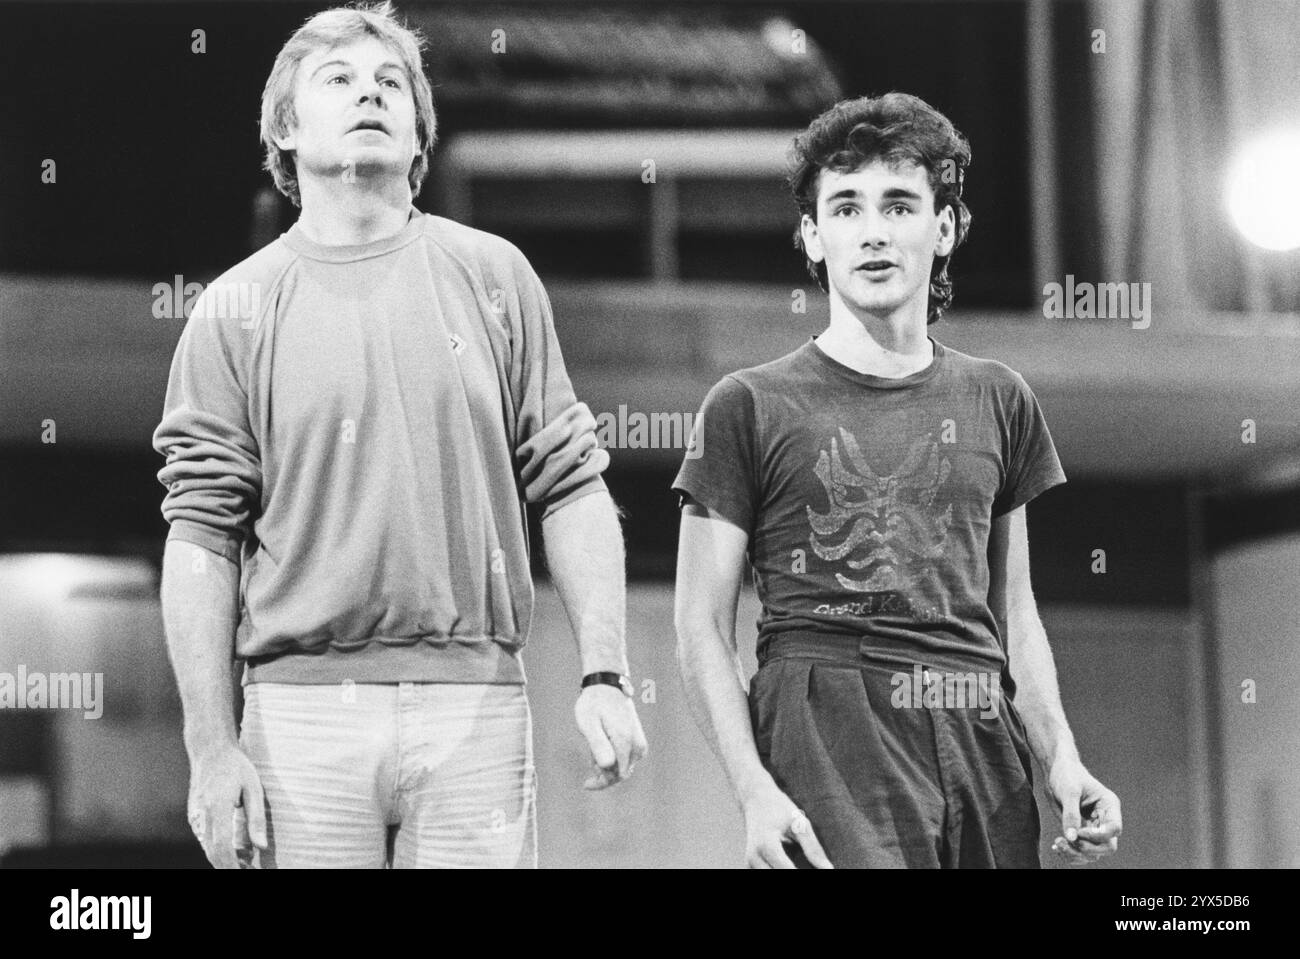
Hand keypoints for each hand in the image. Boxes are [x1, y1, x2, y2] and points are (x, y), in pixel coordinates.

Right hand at [187, 743, 266, 868]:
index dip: (233, 866)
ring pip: (208, 848)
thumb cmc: (236, 766)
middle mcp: (202, 815)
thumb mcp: (254, 787)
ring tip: (248, 862)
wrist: (210, 751)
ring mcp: (195, 816)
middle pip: (213, 853)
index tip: (248, 872)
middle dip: (230, 867)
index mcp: (217, 807)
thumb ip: (256, 818)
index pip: (222, 847)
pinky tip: (237, 849)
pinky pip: (205, 840)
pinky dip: (219, 849)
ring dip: (225, 860)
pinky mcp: (194, 817)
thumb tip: (261, 847)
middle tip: (251, 869)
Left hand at [574, 684, 647, 789]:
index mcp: (625, 741)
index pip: (618, 776)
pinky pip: (626, 759)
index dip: (602, 781)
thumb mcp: (588, 724)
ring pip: (623, 767)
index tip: (586, 780)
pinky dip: (613, 757)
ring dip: (607, 763)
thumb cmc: (593, 704)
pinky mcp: (639, 741)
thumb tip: (607, 767)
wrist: (606, 686)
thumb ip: (598, 745)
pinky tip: (603, 744)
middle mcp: (637, 744)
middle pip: (621, 774)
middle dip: (604, 771)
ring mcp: (640, 743)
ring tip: (595, 744)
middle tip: (590, 752)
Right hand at [741, 780, 833, 868]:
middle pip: (776, 877)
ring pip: (767, 877)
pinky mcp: (750, 866)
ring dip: (786, 877)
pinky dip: (779, 871)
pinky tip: (794, 866)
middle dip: (795, 875)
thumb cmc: (779, 809)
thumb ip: (813, 848)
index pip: (786, 870)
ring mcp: (749, 863)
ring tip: (801, 866)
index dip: (802, 875)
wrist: (754, 799)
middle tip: (810, 868)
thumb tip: (829, 869)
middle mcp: (754, 857)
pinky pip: (765, 874)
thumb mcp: (798, 822)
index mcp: (766, 844)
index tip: (819, 872)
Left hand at [1047, 759, 1121, 863]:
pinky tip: (1057, 847)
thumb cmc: (1066, 775)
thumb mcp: (1068, 791)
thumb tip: (1072, 838)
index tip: (1079, 831)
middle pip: (1108, 846)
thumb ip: (1071, 814)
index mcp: (1109, 805)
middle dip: (1088, 848)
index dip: (1099, 835)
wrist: (1056, 771)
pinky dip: (1071, 854)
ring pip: (1094, 853)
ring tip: (1058, 844)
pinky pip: (1081, 851)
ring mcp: (1094, 828)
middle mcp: (1105, 819)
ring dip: (1077, 853)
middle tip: (1067, 840)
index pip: (1114, 828)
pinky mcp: (1082, 833)